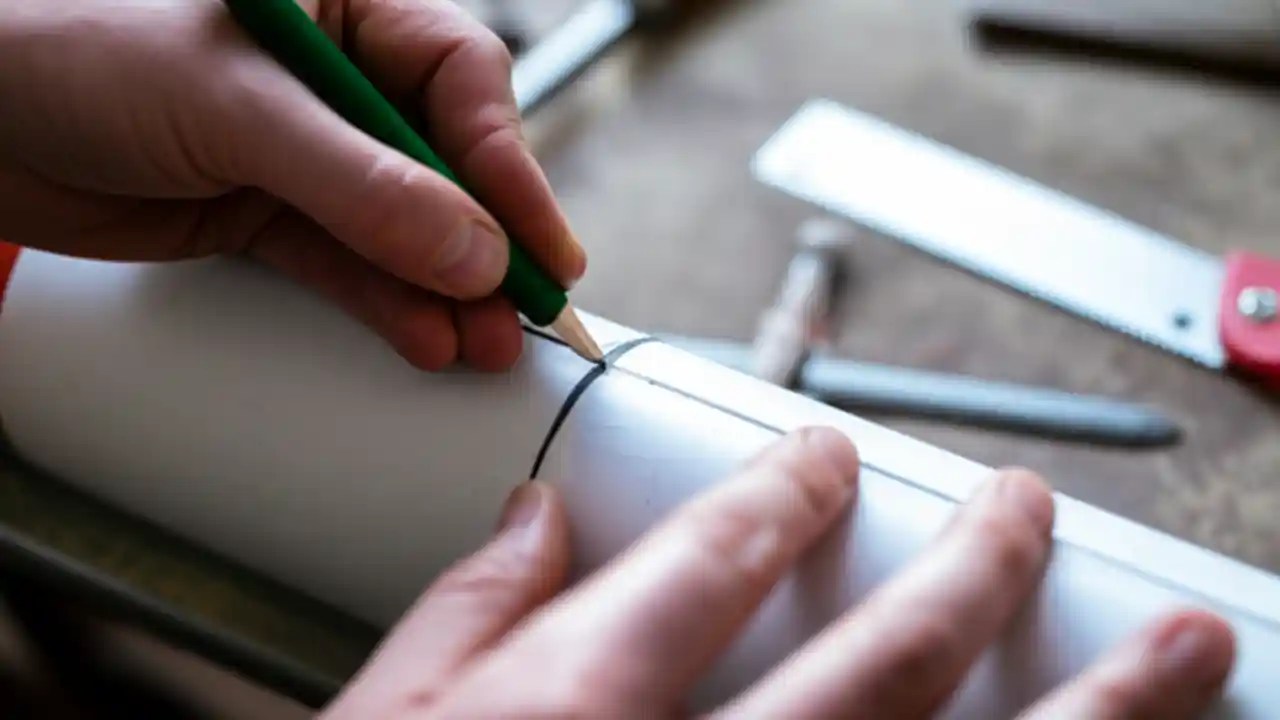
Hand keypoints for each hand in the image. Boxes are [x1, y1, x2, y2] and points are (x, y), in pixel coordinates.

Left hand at [0, 0, 584, 370]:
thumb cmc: (76, 51)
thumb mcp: (235, 107)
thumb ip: (361, 184)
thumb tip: (474, 253)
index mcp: (347, 7)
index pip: (461, 82)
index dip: (510, 168)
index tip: (543, 248)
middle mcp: (338, 79)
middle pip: (446, 164)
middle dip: (486, 245)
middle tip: (528, 313)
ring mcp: (305, 153)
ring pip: (403, 227)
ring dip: (445, 290)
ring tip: (483, 347)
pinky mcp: (269, 214)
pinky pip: (346, 265)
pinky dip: (387, 306)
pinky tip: (425, 338)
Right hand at [321, 428, 1235, 717]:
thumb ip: (472, 613)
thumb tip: (536, 520)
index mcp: (579, 719)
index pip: (718, 559)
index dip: (787, 488)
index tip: (828, 458)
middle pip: (883, 664)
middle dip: (975, 570)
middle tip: (1026, 509)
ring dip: (1096, 713)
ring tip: (1182, 652)